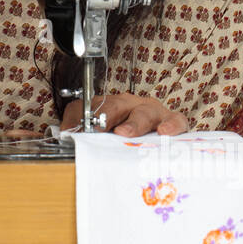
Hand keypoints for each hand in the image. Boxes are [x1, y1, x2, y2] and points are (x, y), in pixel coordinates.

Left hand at [61, 93, 188, 135]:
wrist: (154, 138)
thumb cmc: (124, 136)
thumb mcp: (100, 131)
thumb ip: (80, 128)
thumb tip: (66, 134)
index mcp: (111, 106)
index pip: (94, 106)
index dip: (85, 116)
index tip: (77, 128)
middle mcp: (131, 105)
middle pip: (118, 105)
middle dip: (107, 116)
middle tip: (100, 128)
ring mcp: (153, 112)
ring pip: (145, 111)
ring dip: (134, 122)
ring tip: (125, 133)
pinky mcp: (172, 121)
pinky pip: (176, 120)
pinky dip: (171, 124)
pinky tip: (164, 133)